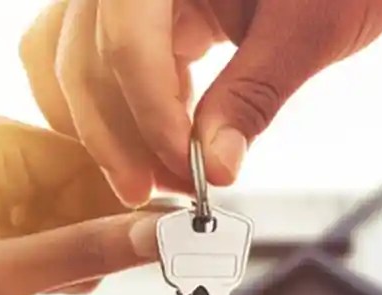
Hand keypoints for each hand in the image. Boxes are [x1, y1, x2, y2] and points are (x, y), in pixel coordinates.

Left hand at [0, 114, 172, 294]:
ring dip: (91, 257)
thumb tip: (163, 234)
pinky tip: (56, 293)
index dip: (137, 195)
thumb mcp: (2, 277)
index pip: (90, 156)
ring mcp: (2, 196)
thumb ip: (87, 252)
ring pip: (86, 219)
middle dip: (112, 231)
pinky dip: (73, 269)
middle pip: (94, 187)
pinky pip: (66, 242)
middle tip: (145, 265)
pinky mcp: (5, 233)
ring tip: (62, 288)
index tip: (184, 226)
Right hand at [21, 0, 381, 204]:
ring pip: (69, 57)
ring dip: (103, 125)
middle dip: (120, 135)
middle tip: (165, 190)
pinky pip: (92, 52)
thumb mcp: (312, 28)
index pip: (127, 42)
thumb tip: (214, 165)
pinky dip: (111, 103)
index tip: (187, 172)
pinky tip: (152, 143)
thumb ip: (254, 95)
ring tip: (154, 175)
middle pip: (83, 56)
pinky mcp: (136, 7)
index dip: (151, 118)